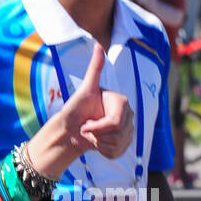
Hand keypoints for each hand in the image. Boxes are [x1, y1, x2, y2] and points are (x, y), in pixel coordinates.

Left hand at [59, 43, 133, 158]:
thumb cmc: (75, 108)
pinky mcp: (125, 144)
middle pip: (119, 135)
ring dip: (99, 144)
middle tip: (87, 128)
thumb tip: (99, 46)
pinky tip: (96, 143)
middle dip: (98, 135)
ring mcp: (129, 130)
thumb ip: (94, 69)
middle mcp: (129, 115)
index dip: (98, 127)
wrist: (70, 130)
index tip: (85, 124)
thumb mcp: (84, 89)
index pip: (116, 122)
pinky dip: (103, 152)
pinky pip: (118, 154)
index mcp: (122, 102)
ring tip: (91, 135)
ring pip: (119, 145)